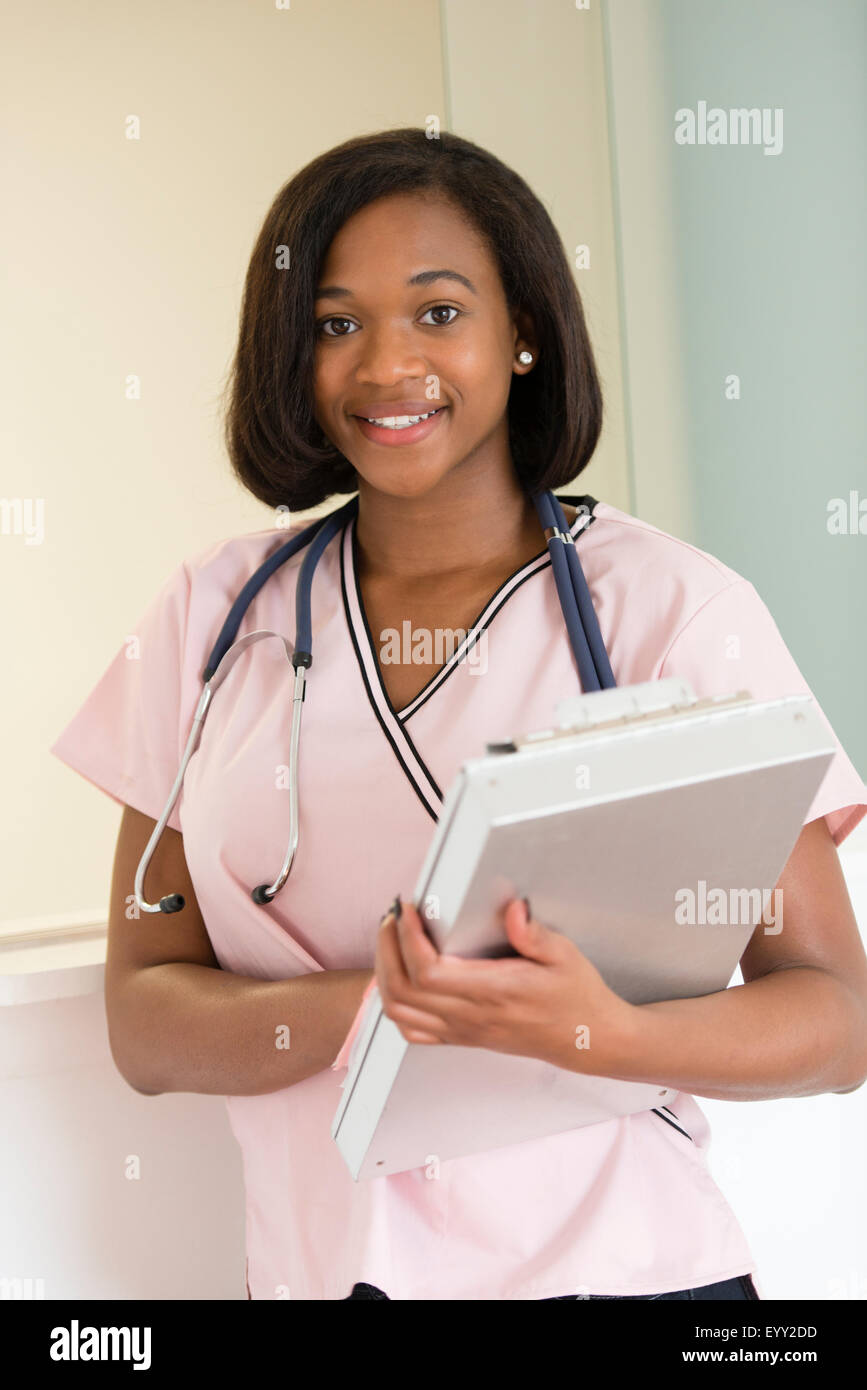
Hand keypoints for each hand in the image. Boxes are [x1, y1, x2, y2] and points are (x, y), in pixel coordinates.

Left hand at [374, 896, 636, 1074]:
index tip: (408, 910)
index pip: (429, 972)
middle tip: (394, 918)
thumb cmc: (576, 998)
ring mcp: (464, 1030)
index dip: (408, 939)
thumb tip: (512, 908)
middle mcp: (472, 1015)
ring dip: (385, 974)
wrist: (587, 1039)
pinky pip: (412, 1031)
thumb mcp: (565, 956)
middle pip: (403, 990)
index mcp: (494, 992)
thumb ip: (534, 934)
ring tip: (392, 942)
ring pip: (400, 1012)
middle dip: (387, 948)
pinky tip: (400, 980)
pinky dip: (395, 1006)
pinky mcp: (463, 1038)